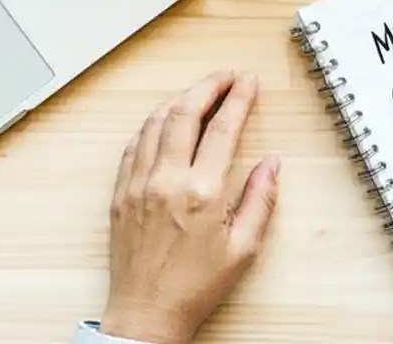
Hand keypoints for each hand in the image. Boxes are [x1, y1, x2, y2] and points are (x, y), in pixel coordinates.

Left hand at [101, 71, 279, 343]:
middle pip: (185, 113)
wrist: (147, 314)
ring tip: (198, 93)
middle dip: (208, 86)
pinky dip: (151, 125)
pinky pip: (133, 145)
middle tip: (225, 77)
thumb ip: (261, 200)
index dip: (239, 98)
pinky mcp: (121, 194)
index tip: (248, 82)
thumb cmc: (196, 287)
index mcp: (202, 192)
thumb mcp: (244, 248)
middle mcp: (167, 181)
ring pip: (155, 123)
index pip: (223, 128)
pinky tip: (163, 123)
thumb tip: (271, 163)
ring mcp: (139, 185)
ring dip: (179, 100)